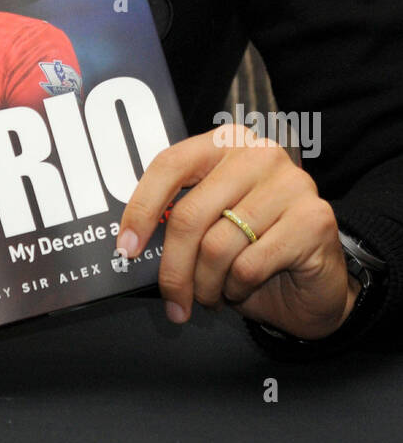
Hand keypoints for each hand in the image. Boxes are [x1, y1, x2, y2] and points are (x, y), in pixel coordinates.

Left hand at [116, 125, 358, 339]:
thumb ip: (178, 220)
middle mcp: (259, 154)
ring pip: (217, 245)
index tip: (126, 248)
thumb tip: (130, 243)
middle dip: (173, 268)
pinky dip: (237, 287)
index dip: (141, 208)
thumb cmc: (254, 253)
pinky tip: (243, 288)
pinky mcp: (313, 219)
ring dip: (207, 284)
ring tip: (212, 294)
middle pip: (190, 213)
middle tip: (173, 299)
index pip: (171, 164)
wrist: (316, 285)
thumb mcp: (209, 229)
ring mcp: (291, 184)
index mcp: (226, 143)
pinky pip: (249, 265)